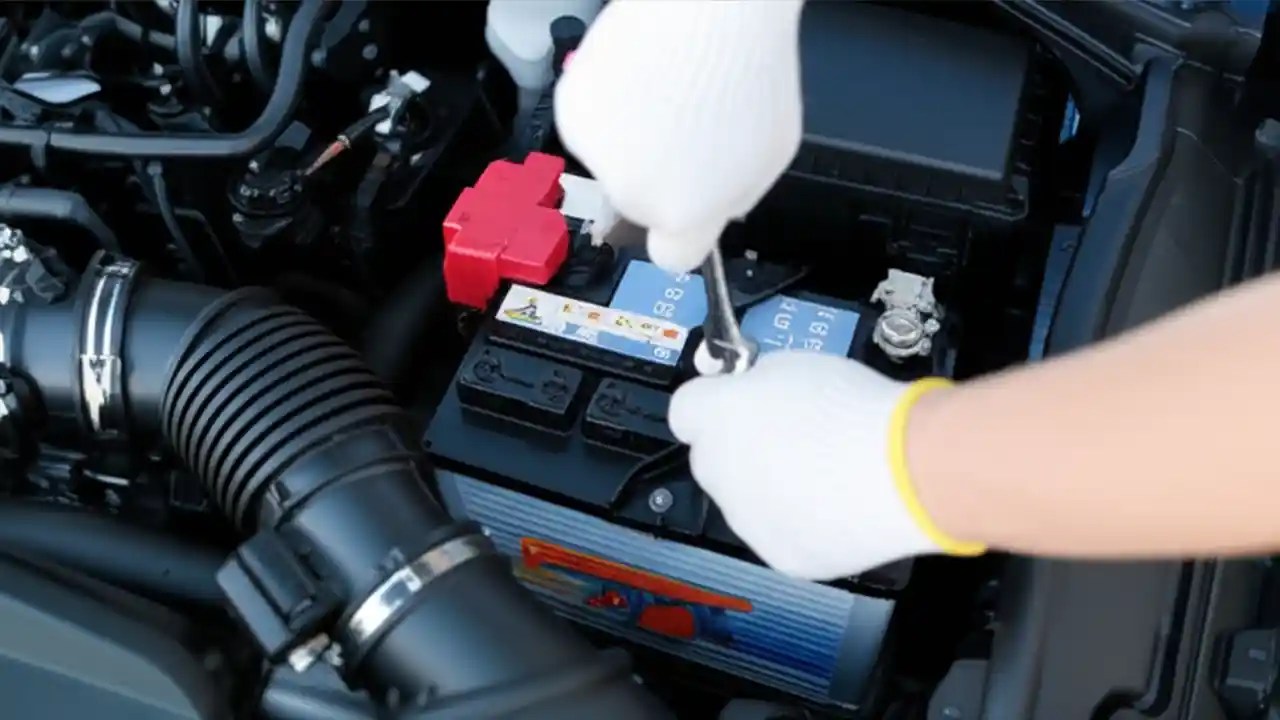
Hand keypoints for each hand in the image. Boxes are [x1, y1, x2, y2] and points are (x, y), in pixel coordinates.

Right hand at [554, 0, 804, 273]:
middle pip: (644, 203)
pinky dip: (610, 105)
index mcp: (687, 213)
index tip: (688, 210)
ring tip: (669, 91)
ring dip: (633, 137)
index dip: (683, 229)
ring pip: (614, 162)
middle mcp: (635, 194)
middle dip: (662, 173)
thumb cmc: (747, 65)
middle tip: (689, 125)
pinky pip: (592, 125)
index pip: (674, 256)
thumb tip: (715, 208)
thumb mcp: (770, 154)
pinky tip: (642, 76)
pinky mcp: (573, 115)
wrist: (707, 7)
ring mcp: (599, 156)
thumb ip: (734, 195)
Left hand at [668, 351, 970, 579]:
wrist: (906, 472)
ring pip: (746, 500)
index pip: (686, 409)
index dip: (716, 402)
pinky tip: (837, 504)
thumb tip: (752, 389)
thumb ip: (759, 380)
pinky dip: (801, 522)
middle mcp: (717, 470)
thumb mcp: (795, 365)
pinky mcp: (779, 555)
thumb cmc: (856, 408)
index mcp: (713, 415)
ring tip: (826, 473)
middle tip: (791, 437)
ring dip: (771, 488)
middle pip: (713, 458)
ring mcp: (746, 519)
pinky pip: (779, 533)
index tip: (741, 399)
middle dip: (741, 449)